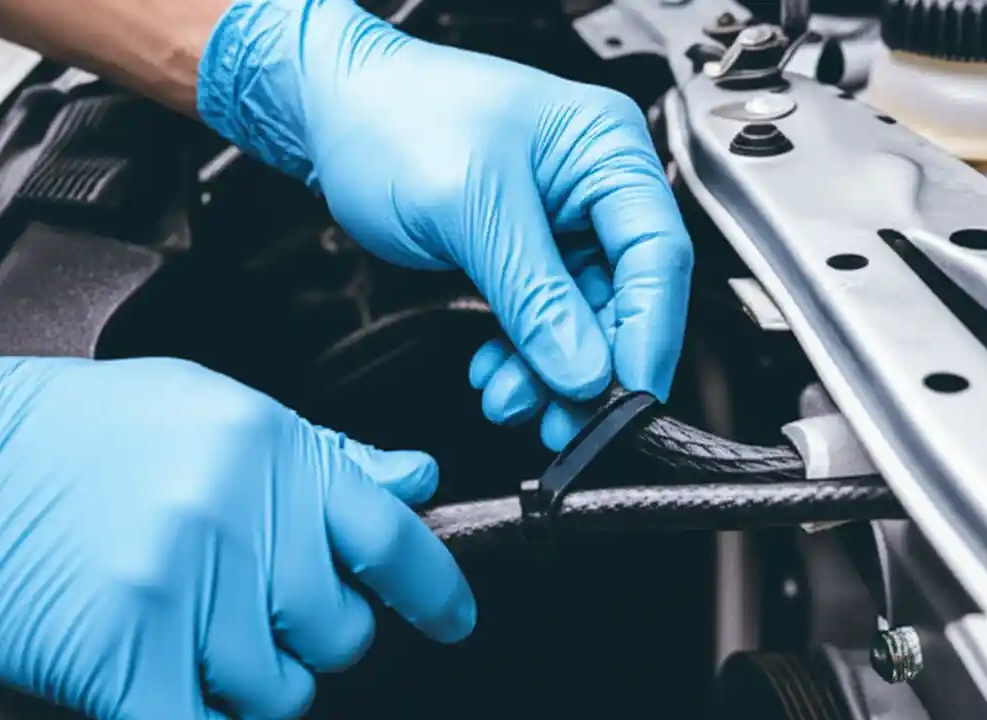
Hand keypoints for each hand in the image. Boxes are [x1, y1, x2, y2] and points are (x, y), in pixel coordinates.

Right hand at [0, 331, 473, 718]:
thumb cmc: (73, 431)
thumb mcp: (211, 410)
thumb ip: (323, 455)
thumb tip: (417, 478)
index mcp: (270, 450)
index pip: (392, 535)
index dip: (435, 590)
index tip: (455, 619)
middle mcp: (237, 515)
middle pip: (339, 632)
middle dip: (309, 638)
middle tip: (252, 612)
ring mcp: (182, 587)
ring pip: (276, 692)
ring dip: (246, 683)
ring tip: (189, 634)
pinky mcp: (123, 655)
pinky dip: (203, 719)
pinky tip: (177, 691)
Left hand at [198, 0, 693, 449]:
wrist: (328, 110)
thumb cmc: (393, 115)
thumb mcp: (470, 207)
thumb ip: (534, 293)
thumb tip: (585, 369)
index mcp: (607, 151)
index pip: (657, 255)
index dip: (648, 333)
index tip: (626, 394)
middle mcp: (595, 189)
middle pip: (625, 299)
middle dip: (589, 365)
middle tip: (564, 419)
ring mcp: (562, 226)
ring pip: (582, 322)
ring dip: (549, 373)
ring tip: (511, 399)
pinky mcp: (526, 255)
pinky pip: (542, 322)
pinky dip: (521, 358)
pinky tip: (494, 373)